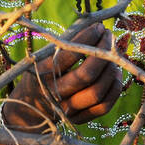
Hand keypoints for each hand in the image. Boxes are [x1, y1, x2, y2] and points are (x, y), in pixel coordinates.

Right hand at [1, 20, 121, 132]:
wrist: (28, 107)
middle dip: (104, 53)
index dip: (88, 39)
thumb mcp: (44, 55)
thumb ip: (66, 42)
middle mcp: (54, 93)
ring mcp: (66, 109)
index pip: (69, 54)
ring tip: (114, 57)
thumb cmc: (41, 72)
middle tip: (109, 39)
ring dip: (111, 71)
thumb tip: (96, 25)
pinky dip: (114, 88)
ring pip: (97, 92)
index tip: (99, 27)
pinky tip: (116, 74)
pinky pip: (104, 106)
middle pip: (87, 75)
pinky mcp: (78, 119)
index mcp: (42, 73)